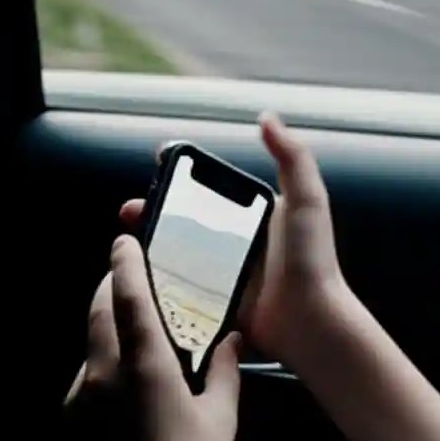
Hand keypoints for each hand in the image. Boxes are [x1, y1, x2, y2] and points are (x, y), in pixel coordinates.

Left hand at [64, 236, 241, 440]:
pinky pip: (87, 375)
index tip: (125, 239)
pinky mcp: (75, 420)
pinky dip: (104, 361)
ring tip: (137, 325)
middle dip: (110, 285)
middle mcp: (102, 374)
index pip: (126, 296)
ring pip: (90, 344)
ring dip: (108, 324)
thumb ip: (224, 372)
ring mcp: (82, 399)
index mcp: (141, 364)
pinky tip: (128, 375)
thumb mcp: (219, 418)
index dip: (125, 262)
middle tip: (130, 272)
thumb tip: (230, 341)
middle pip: (98, 312)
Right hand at [121, 112, 350, 367]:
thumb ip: (292, 157)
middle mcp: (237, 241)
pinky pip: (179, 287)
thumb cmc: (311, 260)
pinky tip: (138, 274)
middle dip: (155, 209)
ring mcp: (224, 273)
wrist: (311, 323)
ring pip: (175, 251)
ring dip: (149, 243)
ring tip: (127, 240)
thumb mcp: (305, 200)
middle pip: (185, 218)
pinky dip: (158, 279)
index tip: (160, 160)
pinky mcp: (214, 302)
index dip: (184, 173)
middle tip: (133, 209)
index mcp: (255, 215)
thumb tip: (266, 117)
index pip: (212, 186)